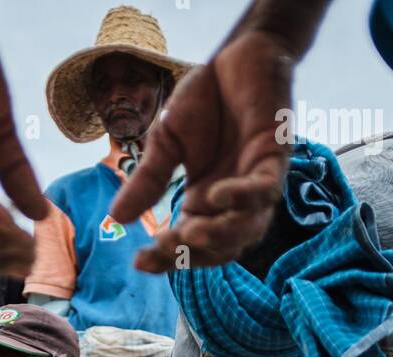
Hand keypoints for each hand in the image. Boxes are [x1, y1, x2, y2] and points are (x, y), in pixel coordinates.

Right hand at [111, 29, 293, 270]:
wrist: (237, 58)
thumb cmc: (204, 102)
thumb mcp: (165, 144)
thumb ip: (148, 181)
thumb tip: (116, 217)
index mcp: (203, 205)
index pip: (187, 245)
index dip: (165, 259)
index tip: (138, 262)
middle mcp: (231, 204)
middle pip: (217, 248)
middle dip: (191, 252)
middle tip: (164, 243)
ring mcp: (255, 184)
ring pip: (247, 230)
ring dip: (220, 236)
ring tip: (191, 232)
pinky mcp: (275, 160)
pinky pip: (264, 192)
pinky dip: (242, 198)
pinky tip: (216, 194)